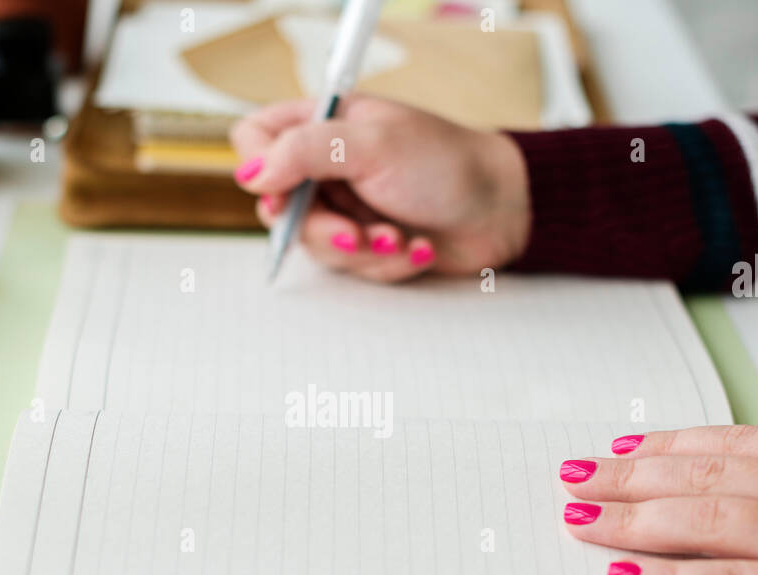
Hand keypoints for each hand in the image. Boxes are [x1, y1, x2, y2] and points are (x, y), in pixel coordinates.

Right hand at [229, 95, 530, 281]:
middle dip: (324, 230)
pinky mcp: (367, 243)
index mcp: (324, 125)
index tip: (283, 193)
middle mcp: (328, 167)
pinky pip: (352, 266)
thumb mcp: (373, 143)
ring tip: (400, 238)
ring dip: (363, 250)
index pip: (255, 139)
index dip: (260, 169)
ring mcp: (346, 206)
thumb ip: (306, 151)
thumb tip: (252, 173)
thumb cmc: (449, 163)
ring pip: (316, 245)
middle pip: (279, 208)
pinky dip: (387, 262)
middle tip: (358, 234)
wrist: (504, 210)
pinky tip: (418, 246)